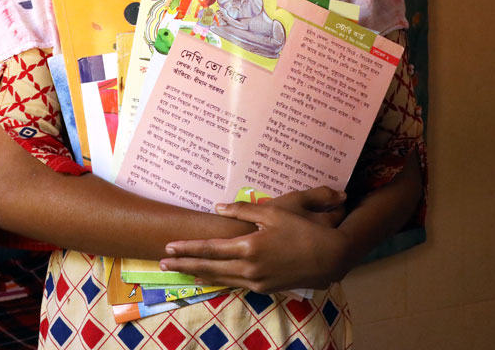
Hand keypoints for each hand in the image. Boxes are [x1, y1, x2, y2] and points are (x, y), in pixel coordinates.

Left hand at [159, 188, 350, 293]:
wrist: (331, 257)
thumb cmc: (304, 229)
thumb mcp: (275, 211)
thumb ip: (244, 210)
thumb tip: (219, 207)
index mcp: (249, 247)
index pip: (210, 249)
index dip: (187, 248)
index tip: (168, 248)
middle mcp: (249, 268)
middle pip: (209, 267)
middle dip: (185, 265)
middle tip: (163, 264)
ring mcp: (257, 281)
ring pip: (221, 279)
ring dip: (199, 274)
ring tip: (182, 272)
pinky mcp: (266, 287)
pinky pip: (236, 283)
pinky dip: (220, 280)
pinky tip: (212, 278)